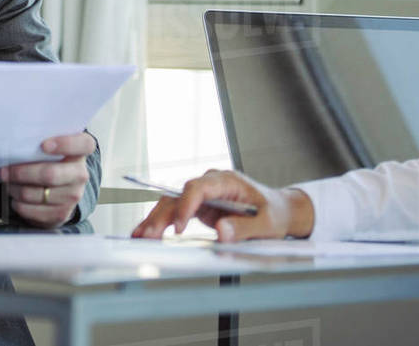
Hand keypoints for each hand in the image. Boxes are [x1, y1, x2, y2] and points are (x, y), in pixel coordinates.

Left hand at [0, 132, 97, 227]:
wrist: (57, 189)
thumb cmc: (48, 161)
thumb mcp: (49, 146)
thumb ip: (39, 140)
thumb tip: (14, 142)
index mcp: (80, 152)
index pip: (84, 144)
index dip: (65, 144)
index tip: (43, 145)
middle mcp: (80, 175)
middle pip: (50, 174)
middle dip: (21, 173)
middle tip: (4, 170)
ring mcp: (73, 196)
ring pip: (37, 194)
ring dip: (16, 189)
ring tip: (8, 183)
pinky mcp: (61, 214)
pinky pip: (32, 210)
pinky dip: (18, 204)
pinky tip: (15, 197)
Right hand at [130, 169, 315, 241]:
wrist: (279, 210)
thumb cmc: (275, 213)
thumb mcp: (268, 224)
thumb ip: (245, 228)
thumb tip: (221, 233)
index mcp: (226, 181)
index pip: (197, 187)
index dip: (185, 206)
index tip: (178, 228)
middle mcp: (209, 184)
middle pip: (177, 196)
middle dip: (161, 216)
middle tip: (147, 236)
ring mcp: (202, 195)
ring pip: (171, 203)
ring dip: (155, 220)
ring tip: (138, 237)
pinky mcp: (199, 206)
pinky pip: (175, 212)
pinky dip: (161, 223)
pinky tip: (146, 233)